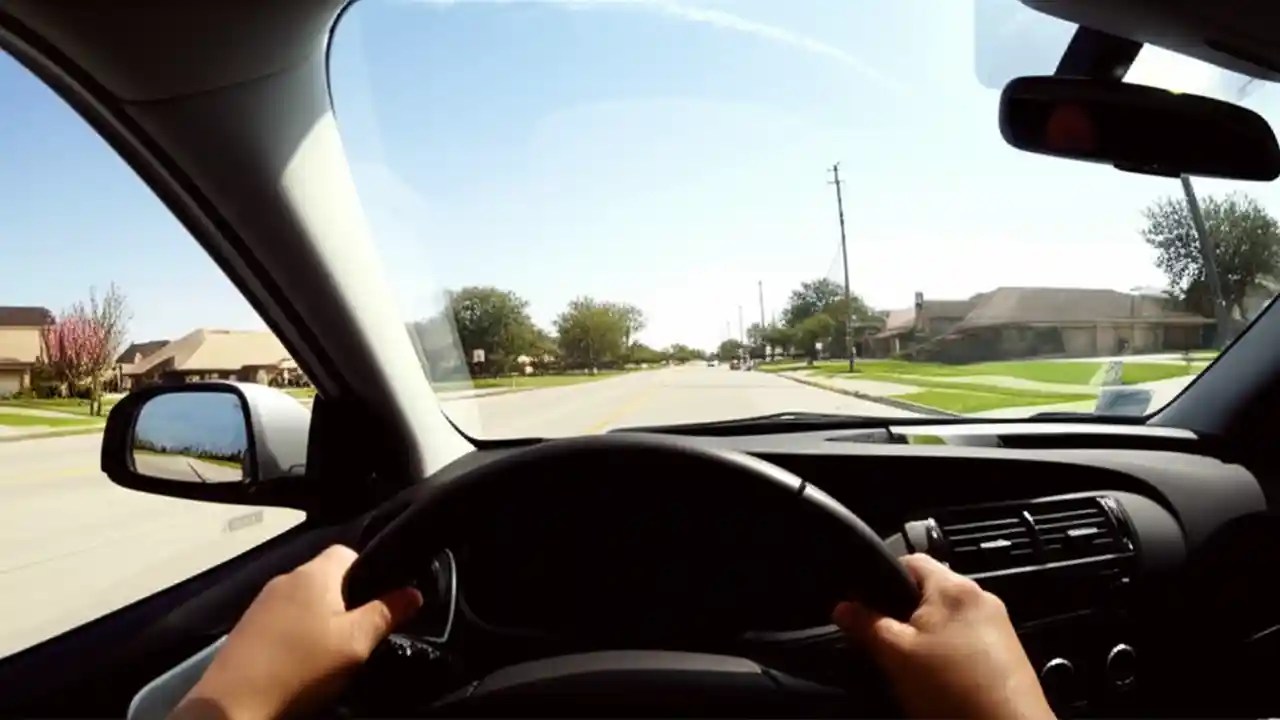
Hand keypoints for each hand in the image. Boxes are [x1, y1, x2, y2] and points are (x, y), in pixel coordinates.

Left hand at [170, 545, 422, 719]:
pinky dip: (298, 633)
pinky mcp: (247, 628)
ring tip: (330, 652)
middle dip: (346, 601)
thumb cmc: (301, 668)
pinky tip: (301, 661)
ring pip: (305, 600)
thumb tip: (414, 592)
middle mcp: (285, 578)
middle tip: (359, 634)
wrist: (231, 706)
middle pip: (327, 577)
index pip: (349, 551)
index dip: (370, 572)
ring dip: (321, 619)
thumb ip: (386, 613)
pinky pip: (284, 618)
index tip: (378, 604)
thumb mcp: (355, 644)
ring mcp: (261, 603)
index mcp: (313, 574)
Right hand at [833, 553, 1053, 719]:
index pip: (910, 560)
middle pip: (929, 590)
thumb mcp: (896, 656)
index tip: (866, 605)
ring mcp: (1000, 624)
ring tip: (914, 665)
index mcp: (954, 586)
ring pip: (948, 617)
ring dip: (928, 634)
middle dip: (905, 612)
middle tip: (887, 642)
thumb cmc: (950, 689)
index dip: (881, 578)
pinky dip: (950, 650)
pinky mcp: (1009, 651)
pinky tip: (942, 678)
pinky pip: (968, 637)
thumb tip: (842, 607)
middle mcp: (982, 596)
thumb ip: (866, 625)